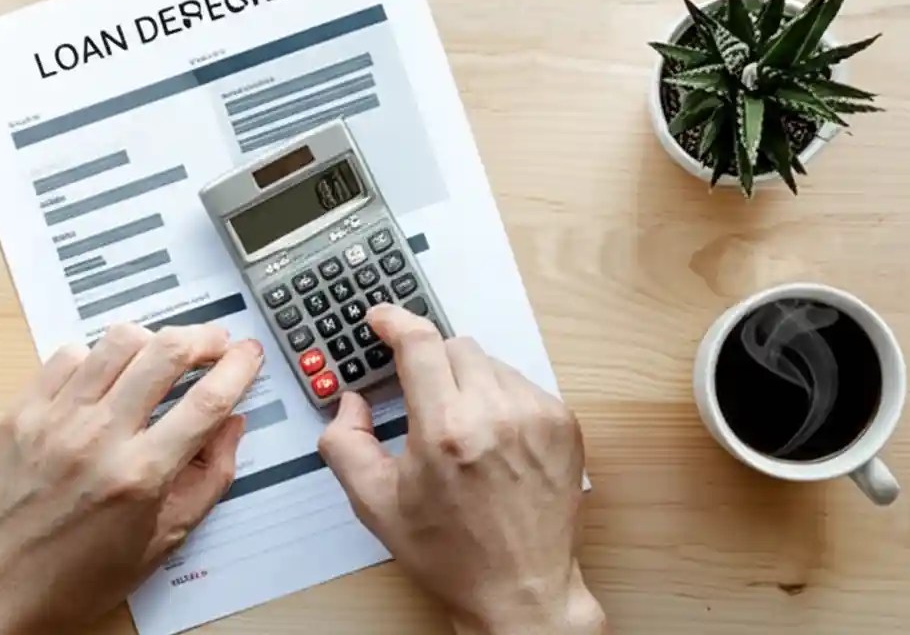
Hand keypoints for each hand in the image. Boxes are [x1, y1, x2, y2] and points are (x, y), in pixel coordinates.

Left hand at [0, 324, 262, 634]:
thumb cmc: (81, 576)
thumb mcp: (163, 541)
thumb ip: (208, 479)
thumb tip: (232, 424)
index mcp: (141, 476)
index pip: (206, 402)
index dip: (237, 369)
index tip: (249, 354)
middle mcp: (98, 438)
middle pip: (165, 355)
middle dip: (203, 338)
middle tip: (216, 342)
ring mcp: (56, 420)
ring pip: (117, 342)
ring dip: (153, 338)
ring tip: (165, 353)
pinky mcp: (22, 413)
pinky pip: (68, 356)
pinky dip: (98, 355)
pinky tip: (109, 374)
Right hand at [319, 305, 604, 634]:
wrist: (521, 590)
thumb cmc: (452, 554)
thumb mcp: (376, 505)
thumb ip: (345, 444)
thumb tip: (350, 402)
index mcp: (446, 430)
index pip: (419, 342)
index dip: (394, 320)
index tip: (382, 319)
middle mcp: (496, 414)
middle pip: (454, 346)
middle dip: (431, 363)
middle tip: (422, 397)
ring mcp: (537, 416)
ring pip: (490, 362)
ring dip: (467, 380)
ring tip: (461, 429)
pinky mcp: (564, 424)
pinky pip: (521, 384)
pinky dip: (501, 398)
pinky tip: (493, 438)